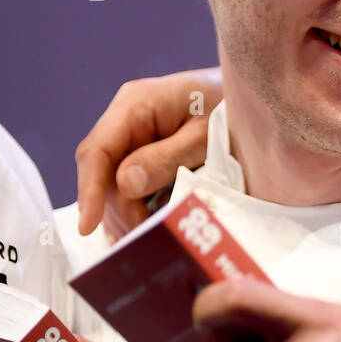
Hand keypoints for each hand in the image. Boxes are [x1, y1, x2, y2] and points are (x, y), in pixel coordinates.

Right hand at [74, 67, 223, 239]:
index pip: (98, 149)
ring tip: (139, 244)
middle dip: (117, 209)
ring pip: (114, 182)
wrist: (253, 98)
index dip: (89, 189)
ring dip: (125, 213)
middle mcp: (128, 119)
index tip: (88, 225)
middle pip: (104, 172)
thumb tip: (124, 183)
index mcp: (137, 104)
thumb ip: (166, 158)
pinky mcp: (146, 152)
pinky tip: (141, 230)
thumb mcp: (206, 135)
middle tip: (137, 242)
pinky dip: (135, 207)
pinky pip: (131, 182)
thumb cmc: (233, 108)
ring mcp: (136, 136)